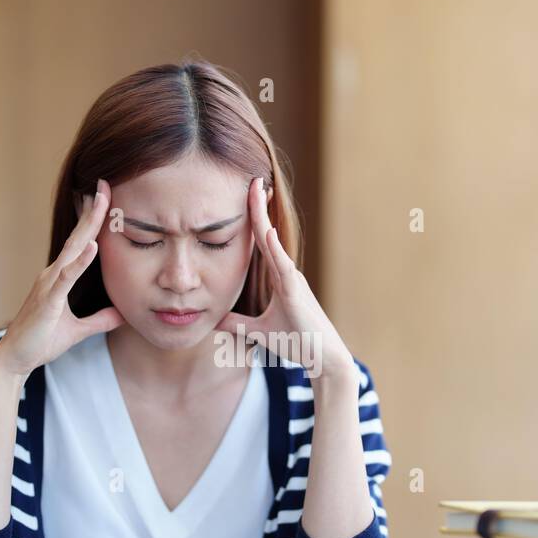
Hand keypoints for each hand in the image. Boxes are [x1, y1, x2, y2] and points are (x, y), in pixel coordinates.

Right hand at [0, 178, 123, 378]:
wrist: (14, 359)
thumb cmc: (40, 342)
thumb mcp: (78, 331)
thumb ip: (100, 321)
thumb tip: (122, 315)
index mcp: (59, 278)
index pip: (81, 244)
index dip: (93, 222)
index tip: (106, 198)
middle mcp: (52, 275)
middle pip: (78, 237)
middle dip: (92, 211)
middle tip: (106, 185)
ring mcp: (48, 285)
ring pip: (73, 250)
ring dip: (88, 226)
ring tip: (101, 203)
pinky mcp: (48, 300)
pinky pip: (66, 277)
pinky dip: (80, 262)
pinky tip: (93, 247)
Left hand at [215, 177, 354, 383]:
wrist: (322, 358)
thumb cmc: (297, 343)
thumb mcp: (259, 332)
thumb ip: (238, 324)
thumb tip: (216, 321)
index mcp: (281, 278)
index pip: (262, 242)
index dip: (254, 218)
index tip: (246, 194)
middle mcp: (287, 273)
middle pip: (268, 233)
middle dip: (259, 206)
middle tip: (251, 179)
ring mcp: (293, 281)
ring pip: (274, 243)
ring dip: (264, 217)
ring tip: (256, 192)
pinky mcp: (296, 294)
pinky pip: (283, 267)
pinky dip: (274, 248)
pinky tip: (265, 231)